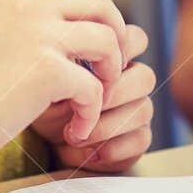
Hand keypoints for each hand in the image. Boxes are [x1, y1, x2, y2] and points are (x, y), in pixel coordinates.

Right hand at [0, 0, 126, 166]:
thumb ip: (16, 28)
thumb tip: (54, 38)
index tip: (90, 14)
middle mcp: (26, 8)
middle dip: (115, 32)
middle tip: (108, 66)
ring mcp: (39, 36)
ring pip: (107, 39)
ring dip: (112, 73)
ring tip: (97, 99)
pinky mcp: (47, 71)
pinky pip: (95, 86)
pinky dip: (92, 113)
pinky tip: (76, 130)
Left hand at [32, 25, 154, 172]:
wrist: (46, 138)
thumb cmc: (46, 100)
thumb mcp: (46, 77)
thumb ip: (65, 61)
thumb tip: (70, 61)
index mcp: (116, 55)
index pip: (136, 40)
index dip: (118, 50)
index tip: (85, 64)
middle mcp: (133, 80)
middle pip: (146, 77)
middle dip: (112, 92)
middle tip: (78, 105)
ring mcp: (138, 109)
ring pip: (144, 109)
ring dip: (106, 125)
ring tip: (73, 136)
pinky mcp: (137, 139)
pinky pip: (141, 140)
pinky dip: (112, 148)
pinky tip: (87, 153)